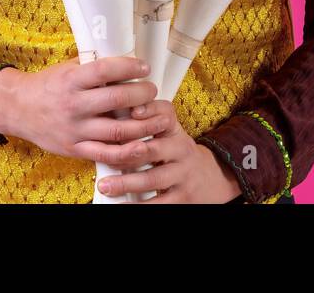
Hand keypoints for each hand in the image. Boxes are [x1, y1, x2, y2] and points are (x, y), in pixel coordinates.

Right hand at [0, 56, 168, 160]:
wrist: (18, 108)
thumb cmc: (48, 86)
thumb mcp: (67, 68)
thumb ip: (92, 66)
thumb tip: (125, 58)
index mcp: (71, 80)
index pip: (105, 70)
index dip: (129, 67)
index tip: (144, 67)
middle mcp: (73, 105)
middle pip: (116, 100)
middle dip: (142, 94)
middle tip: (152, 90)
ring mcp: (75, 129)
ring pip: (117, 130)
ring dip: (144, 124)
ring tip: (157, 117)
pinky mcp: (75, 149)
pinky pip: (107, 154)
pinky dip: (128, 152)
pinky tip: (142, 143)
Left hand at [92, 100, 242, 202]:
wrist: (209, 179)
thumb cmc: (177, 152)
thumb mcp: (169, 132)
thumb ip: (150, 118)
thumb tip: (127, 107)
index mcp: (175, 132)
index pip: (165, 116)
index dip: (149, 112)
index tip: (132, 112)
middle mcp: (181, 151)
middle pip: (153, 149)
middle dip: (127, 153)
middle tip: (104, 157)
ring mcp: (182, 176)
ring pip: (154, 179)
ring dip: (127, 183)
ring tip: (106, 186)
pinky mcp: (182, 198)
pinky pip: (159, 203)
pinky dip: (139, 206)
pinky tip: (122, 206)